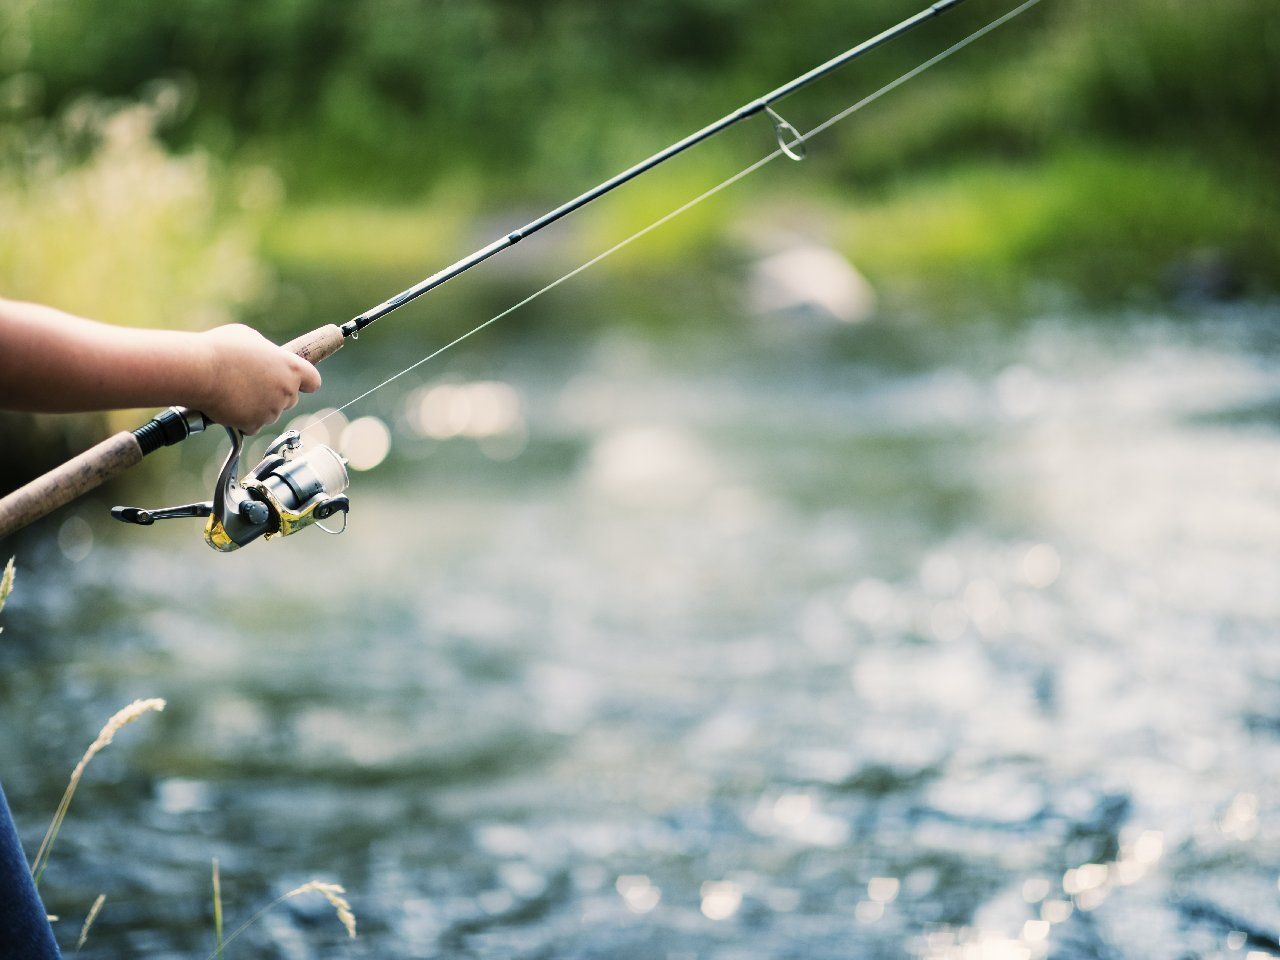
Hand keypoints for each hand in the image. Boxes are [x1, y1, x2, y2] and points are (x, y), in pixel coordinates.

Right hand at [193, 324, 321, 433]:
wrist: (200, 370)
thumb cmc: (222, 349)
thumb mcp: (250, 338)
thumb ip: (266, 353)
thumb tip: (264, 358)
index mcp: (291, 368)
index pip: (313, 381)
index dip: (306, 382)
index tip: (299, 383)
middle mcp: (286, 391)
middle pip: (291, 399)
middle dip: (276, 395)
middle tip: (253, 385)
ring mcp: (272, 410)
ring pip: (270, 413)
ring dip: (257, 407)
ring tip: (234, 391)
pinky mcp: (254, 424)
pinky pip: (252, 425)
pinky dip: (242, 420)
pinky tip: (229, 406)